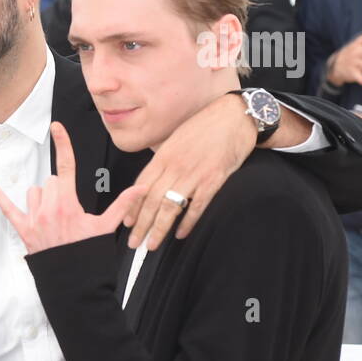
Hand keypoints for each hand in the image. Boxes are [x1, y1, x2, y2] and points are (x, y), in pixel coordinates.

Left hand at [0, 122, 143, 254]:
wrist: (74, 280)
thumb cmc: (89, 254)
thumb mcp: (106, 227)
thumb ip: (122, 204)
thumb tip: (141, 188)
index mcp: (69, 203)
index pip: (67, 167)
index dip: (63, 144)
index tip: (57, 126)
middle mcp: (49, 208)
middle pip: (51, 182)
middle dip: (59, 190)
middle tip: (68, 210)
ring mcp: (35, 218)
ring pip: (34, 193)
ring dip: (41, 199)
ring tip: (52, 216)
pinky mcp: (23, 229)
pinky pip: (7, 208)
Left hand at [123, 92, 256, 248]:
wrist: (234, 116)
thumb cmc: (204, 126)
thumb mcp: (176, 140)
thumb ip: (164, 160)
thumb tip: (153, 178)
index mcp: (163, 156)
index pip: (140, 186)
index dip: (132, 207)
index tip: (127, 223)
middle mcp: (175, 167)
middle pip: (151, 201)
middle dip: (140, 225)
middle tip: (133, 243)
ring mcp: (194, 174)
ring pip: (170, 207)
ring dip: (159, 228)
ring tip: (151, 244)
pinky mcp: (214, 180)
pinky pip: (197, 206)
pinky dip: (188, 222)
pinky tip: (180, 234)